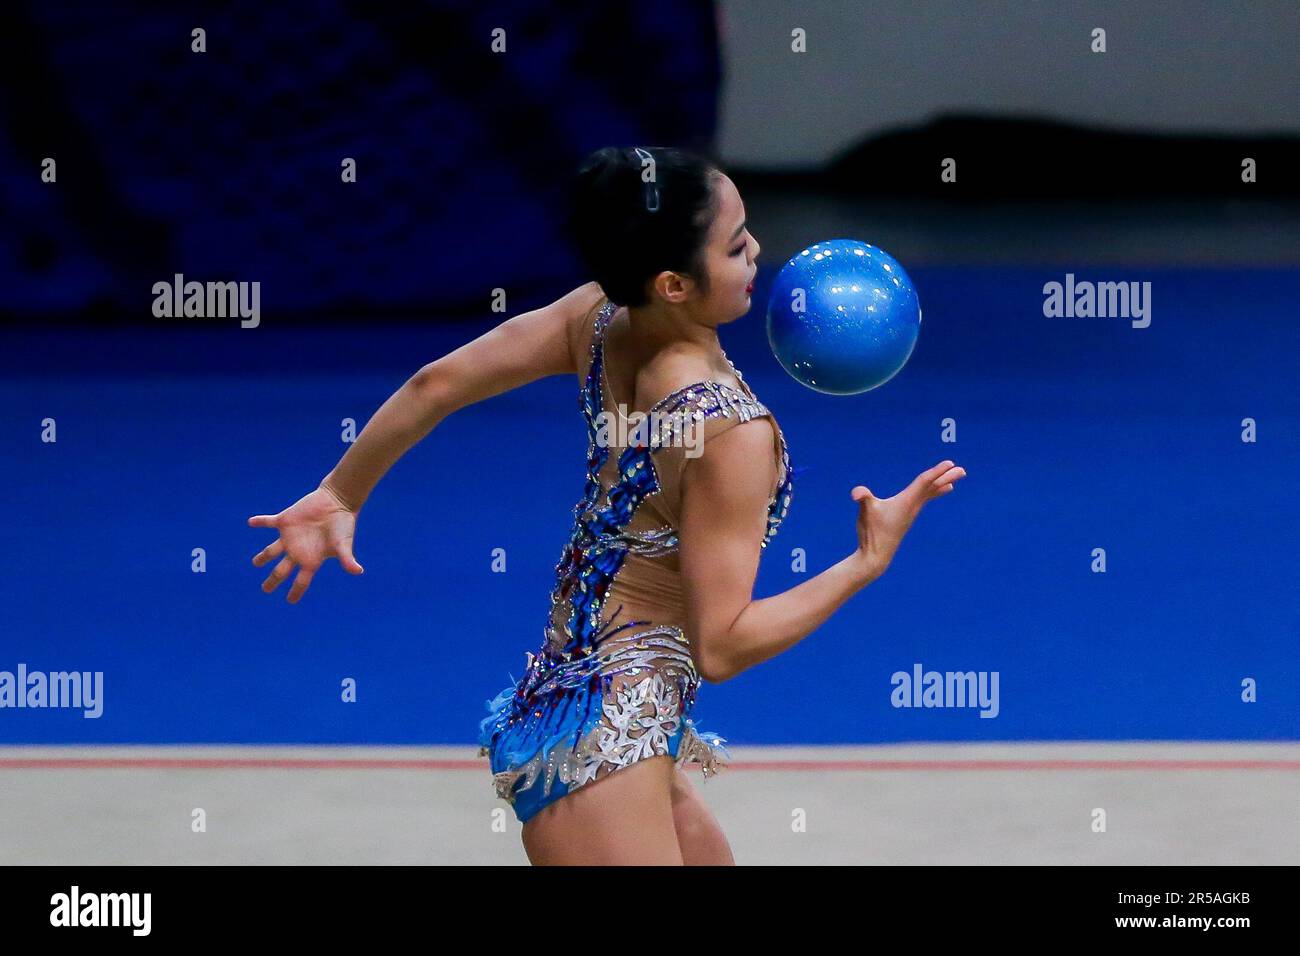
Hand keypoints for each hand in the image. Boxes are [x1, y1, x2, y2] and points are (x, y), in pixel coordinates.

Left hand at [248, 482, 363, 602]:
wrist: (338, 502)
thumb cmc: (343, 524)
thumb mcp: (343, 543)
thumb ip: (346, 558)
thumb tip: (358, 571)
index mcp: (311, 559)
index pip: (301, 581)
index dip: (296, 592)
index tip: (290, 601)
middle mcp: (298, 550)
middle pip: (281, 570)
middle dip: (273, 581)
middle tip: (265, 589)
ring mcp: (290, 536)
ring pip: (272, 550)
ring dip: (262, 556)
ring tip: (255, 563)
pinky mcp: (286, 520)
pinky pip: (269, 522)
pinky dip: (260, 522)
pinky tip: (251, 522)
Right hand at [851, 459, 965, 578]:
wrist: (876, 555)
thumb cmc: (871, 532)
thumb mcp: (865, 511)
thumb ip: (862, 498)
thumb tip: (856, 494)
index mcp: (906, 501)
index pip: (924, 482)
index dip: (937, 471)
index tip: (950, 464)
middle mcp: (913, 506)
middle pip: (933, 488)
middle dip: (947, 477)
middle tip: (963, 470)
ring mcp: (911, 512)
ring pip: (930, 495)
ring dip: (941, 485)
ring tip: (954, 481)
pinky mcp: (907, 517)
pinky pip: (923, 501)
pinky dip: (932, 494)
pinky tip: (933, 494)